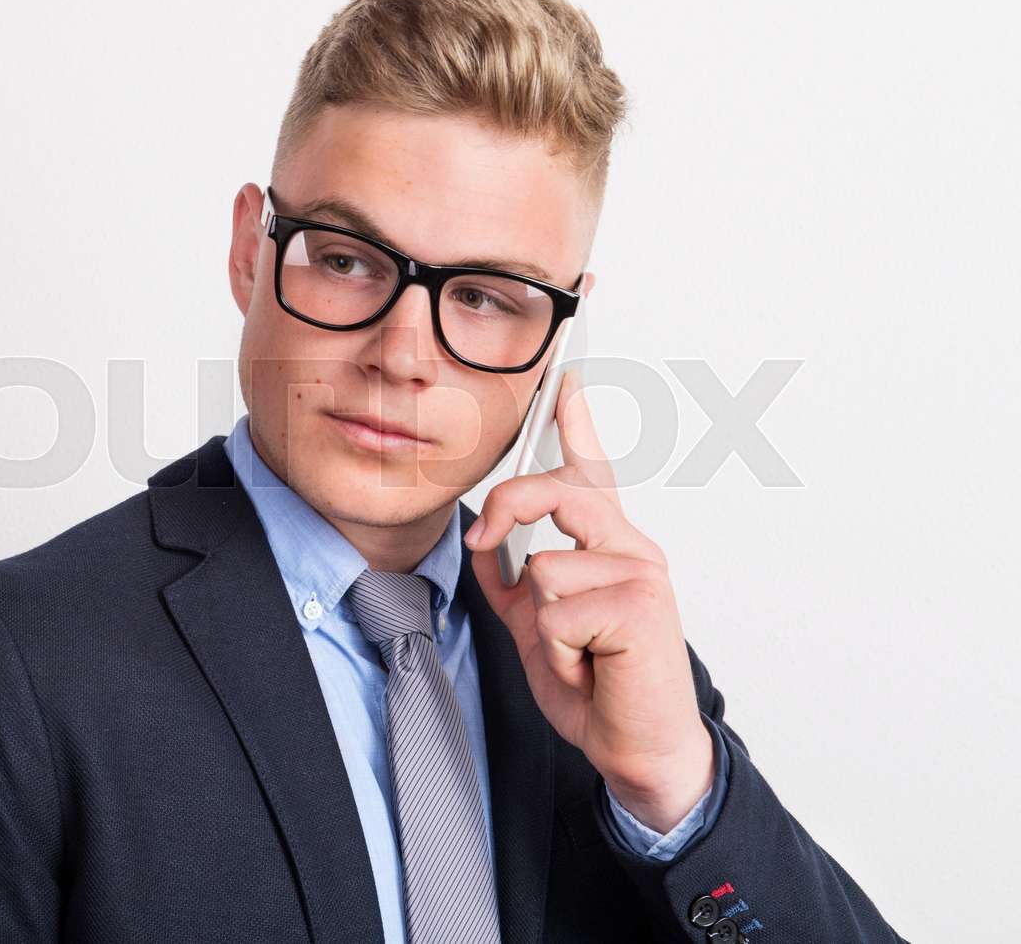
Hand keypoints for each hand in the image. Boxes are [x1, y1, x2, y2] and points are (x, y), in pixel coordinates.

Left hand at [462, 368, 712, 832]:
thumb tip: (483, 544)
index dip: (578, 422)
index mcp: (608, 546)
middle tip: (485, 542)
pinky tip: (590, 668)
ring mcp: (641, 573)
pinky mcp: (640, 607)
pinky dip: (557, 652)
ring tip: (576, 655)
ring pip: (546, 569)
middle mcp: (631, 548)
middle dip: (507, 511)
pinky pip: (556, 612)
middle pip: (556, 492)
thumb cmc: (596, 685)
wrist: (636, 746)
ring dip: (543, 629)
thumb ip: (513, 581)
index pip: (593, 473)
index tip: (566, 377)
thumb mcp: (537, 626)